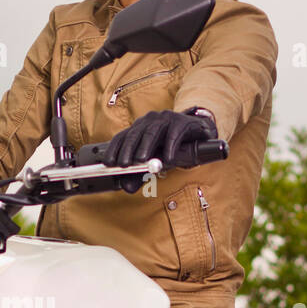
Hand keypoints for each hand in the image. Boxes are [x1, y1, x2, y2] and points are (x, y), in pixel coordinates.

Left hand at [103, 109, 217, 167]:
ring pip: (153, 131)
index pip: (122, 137)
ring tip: (142, 160)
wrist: (198, 134)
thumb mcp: (154, 162)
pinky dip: (170, 147)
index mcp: (139, 128)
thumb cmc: (172, 148)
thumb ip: (139, 175)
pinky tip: (169, 159)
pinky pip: (174, 134)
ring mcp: (166, 118)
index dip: (114, 149)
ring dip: (146, 146)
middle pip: (135, 134)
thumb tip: (126, 188)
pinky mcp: (182, 122)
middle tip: (123, 164)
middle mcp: (150, 120)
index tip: (108, 163)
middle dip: (127, 150)